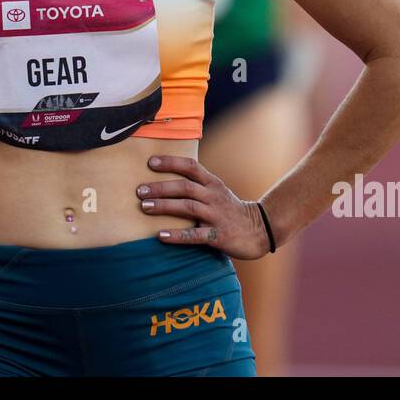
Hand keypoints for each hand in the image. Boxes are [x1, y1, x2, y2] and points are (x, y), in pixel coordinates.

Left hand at [137, 154, 272, 259]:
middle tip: (140, 191)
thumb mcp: (216, 191)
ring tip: (144, 207)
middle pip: (185, 187)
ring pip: (188, 207)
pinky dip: (177, 235)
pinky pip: (196, 235)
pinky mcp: (219, 236)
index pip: (191, 166)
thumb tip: (164, 179)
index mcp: (212, 183)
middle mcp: (214, 196)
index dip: (171, 162)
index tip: (150, 162)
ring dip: (164, 206)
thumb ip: (196, 184)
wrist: (260, 230)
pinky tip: (161, 236)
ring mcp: (217, 216)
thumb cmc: (230, 210)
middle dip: (161, 187)